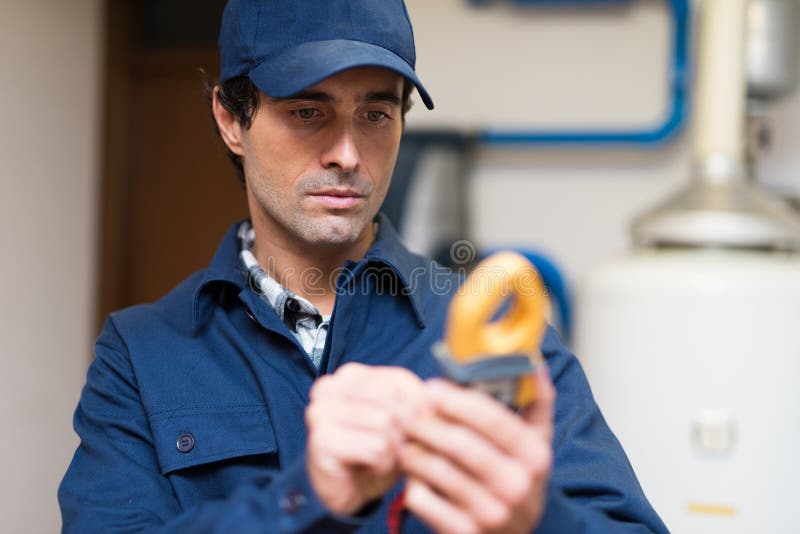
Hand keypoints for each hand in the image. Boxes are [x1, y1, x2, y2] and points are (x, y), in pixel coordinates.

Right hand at [305, 362, 426, 515]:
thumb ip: (417, 401)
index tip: (409, 428)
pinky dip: (383, 464)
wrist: (350, 489)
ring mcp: (320, 413)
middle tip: (394, 447)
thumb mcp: (404, 418)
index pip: (400, 382)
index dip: (417, 410)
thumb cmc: (377, 449)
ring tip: (380, 456)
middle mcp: (329, 387)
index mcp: (349, 375)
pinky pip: (376, 448)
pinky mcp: (322, 441)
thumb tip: (435, 400)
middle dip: (405, 430)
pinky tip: (370, 467)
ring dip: (394, 450)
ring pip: (386, 423)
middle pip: (393, 401)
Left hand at [399, 367, 555, 533]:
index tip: (432, 387)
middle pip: (461, 444)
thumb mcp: (537, 443)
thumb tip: (534, 362)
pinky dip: (411, 483)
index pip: (494, 420)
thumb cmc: (519, 478)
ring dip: (414, 449)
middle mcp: (517, 486)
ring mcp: (491, 514)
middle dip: (427, 422)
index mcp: (535, 456)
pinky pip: (426, 501)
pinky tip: (409, 470)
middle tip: (406, 409)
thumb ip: (537, 402)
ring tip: (402, 436)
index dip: (459, 401)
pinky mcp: (465, 533)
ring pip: (439, 472)